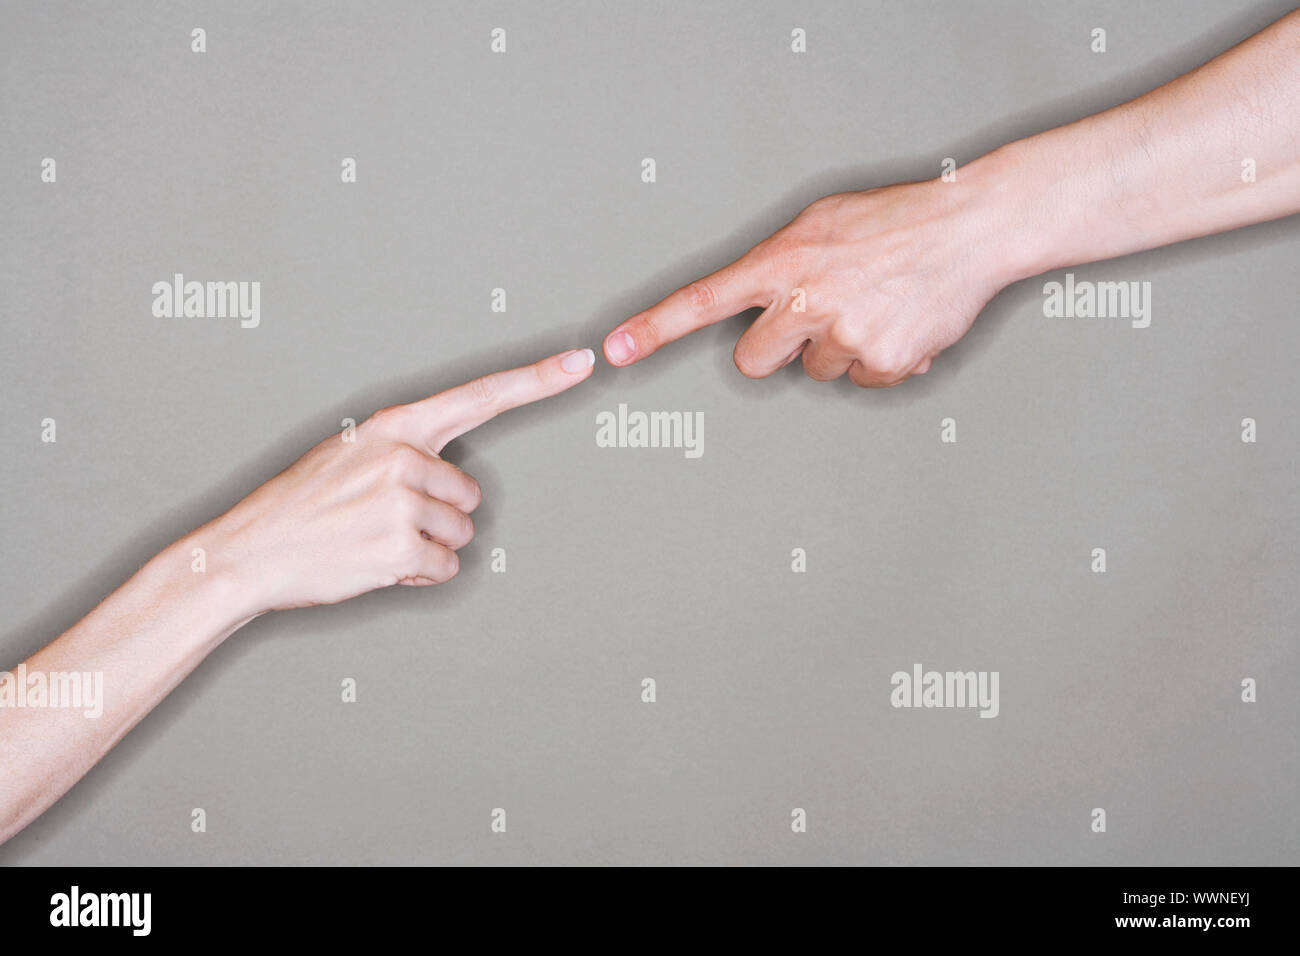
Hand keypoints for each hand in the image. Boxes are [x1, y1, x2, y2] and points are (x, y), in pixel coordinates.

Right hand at [191, 348, 595, 614]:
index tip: (582, 363)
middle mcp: (405, 457)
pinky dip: (417, 575)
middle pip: (471, 496)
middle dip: (438, 516)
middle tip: (382, 520)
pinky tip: (376, 563)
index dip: (538, 379)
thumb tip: (448, 471)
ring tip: (372, 540)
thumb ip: (403, 451)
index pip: (482, 396)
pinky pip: (443, 568)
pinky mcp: (401, 546)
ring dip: (426, 548)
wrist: (250, 551)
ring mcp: (404, 501)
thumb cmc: (300, 506)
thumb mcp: (348, 453)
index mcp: (396, 426)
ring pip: (460, 535)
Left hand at [603, 181, 1023, 386]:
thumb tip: (763, 301)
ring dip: (837, 348)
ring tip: (874, 304)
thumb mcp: (823, 222)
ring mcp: (843, 335)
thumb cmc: (895, 220)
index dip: (655, 330)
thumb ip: (782, 262)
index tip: (616, 352)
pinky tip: (900, 322)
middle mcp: (805, 301)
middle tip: (811, 317)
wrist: (970, 228)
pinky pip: (862, 380)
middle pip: (752, 362)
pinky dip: (879, 360)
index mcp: (783, 262)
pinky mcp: (883, 362)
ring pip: (814, 371)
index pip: (702, 301)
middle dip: (774, 349)